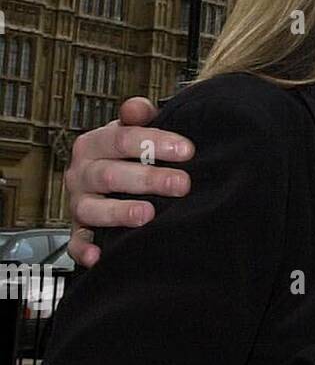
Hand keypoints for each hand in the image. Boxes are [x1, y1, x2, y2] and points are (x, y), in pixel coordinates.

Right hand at [65, 97, 195, 267]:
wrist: (107, 181)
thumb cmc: (125, 155)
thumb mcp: (132, 130)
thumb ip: (138, 116)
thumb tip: (138, 107)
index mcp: (94, 144)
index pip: (122, 138)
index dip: (154, 142)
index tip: (187, 150)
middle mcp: (81, 173)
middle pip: (111, 174)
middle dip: (148, 179)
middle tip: (182, 184)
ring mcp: (78, 203)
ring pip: (93, 209)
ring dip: (120, 212)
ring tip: (148, 215)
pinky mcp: (78, 230)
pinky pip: (76, 242)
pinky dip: (84, 250)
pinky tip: (99, 256)